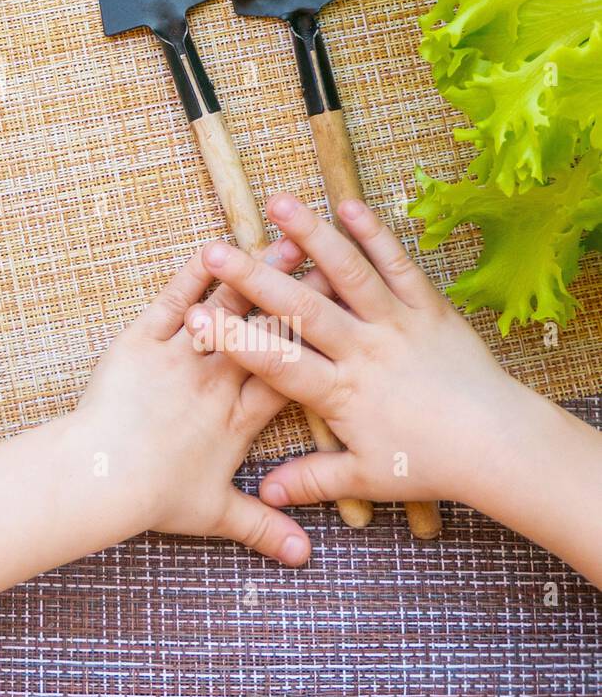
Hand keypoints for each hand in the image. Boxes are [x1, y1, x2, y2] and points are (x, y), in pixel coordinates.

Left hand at [75, 237, 312, 566]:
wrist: (102, 478)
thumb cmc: (154, 498)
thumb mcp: (214, 515)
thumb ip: (262, 528)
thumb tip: (304, 558)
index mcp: (242, 417)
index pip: (291, 371)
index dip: (320, 341)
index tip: (348, 315)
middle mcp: (218, 380)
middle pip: (269, 330)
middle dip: (299, 294)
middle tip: (329, 260)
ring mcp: (181, 356)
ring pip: (226, 307)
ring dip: (255, 273)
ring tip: (286, 241)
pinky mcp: (142, 340)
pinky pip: (172, 299)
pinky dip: (192, 274)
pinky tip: (212, 247)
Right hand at [182, 194, 532, 510]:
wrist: (501, 447)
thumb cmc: (430, 464)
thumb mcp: (366, 478)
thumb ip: (313, 481)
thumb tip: (266, 492)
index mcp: (342, 394)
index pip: (278, 364)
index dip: (234, 340)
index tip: (195, 320)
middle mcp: (366, 353)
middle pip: (303, 309)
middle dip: (256, 277)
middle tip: (219, 249)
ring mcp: (398, 325)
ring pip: (350, 274)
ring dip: (313, 237)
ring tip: (280, 204)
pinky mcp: (428, 307)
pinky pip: (398, 265)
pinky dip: (375, 234)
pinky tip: (348, 205)